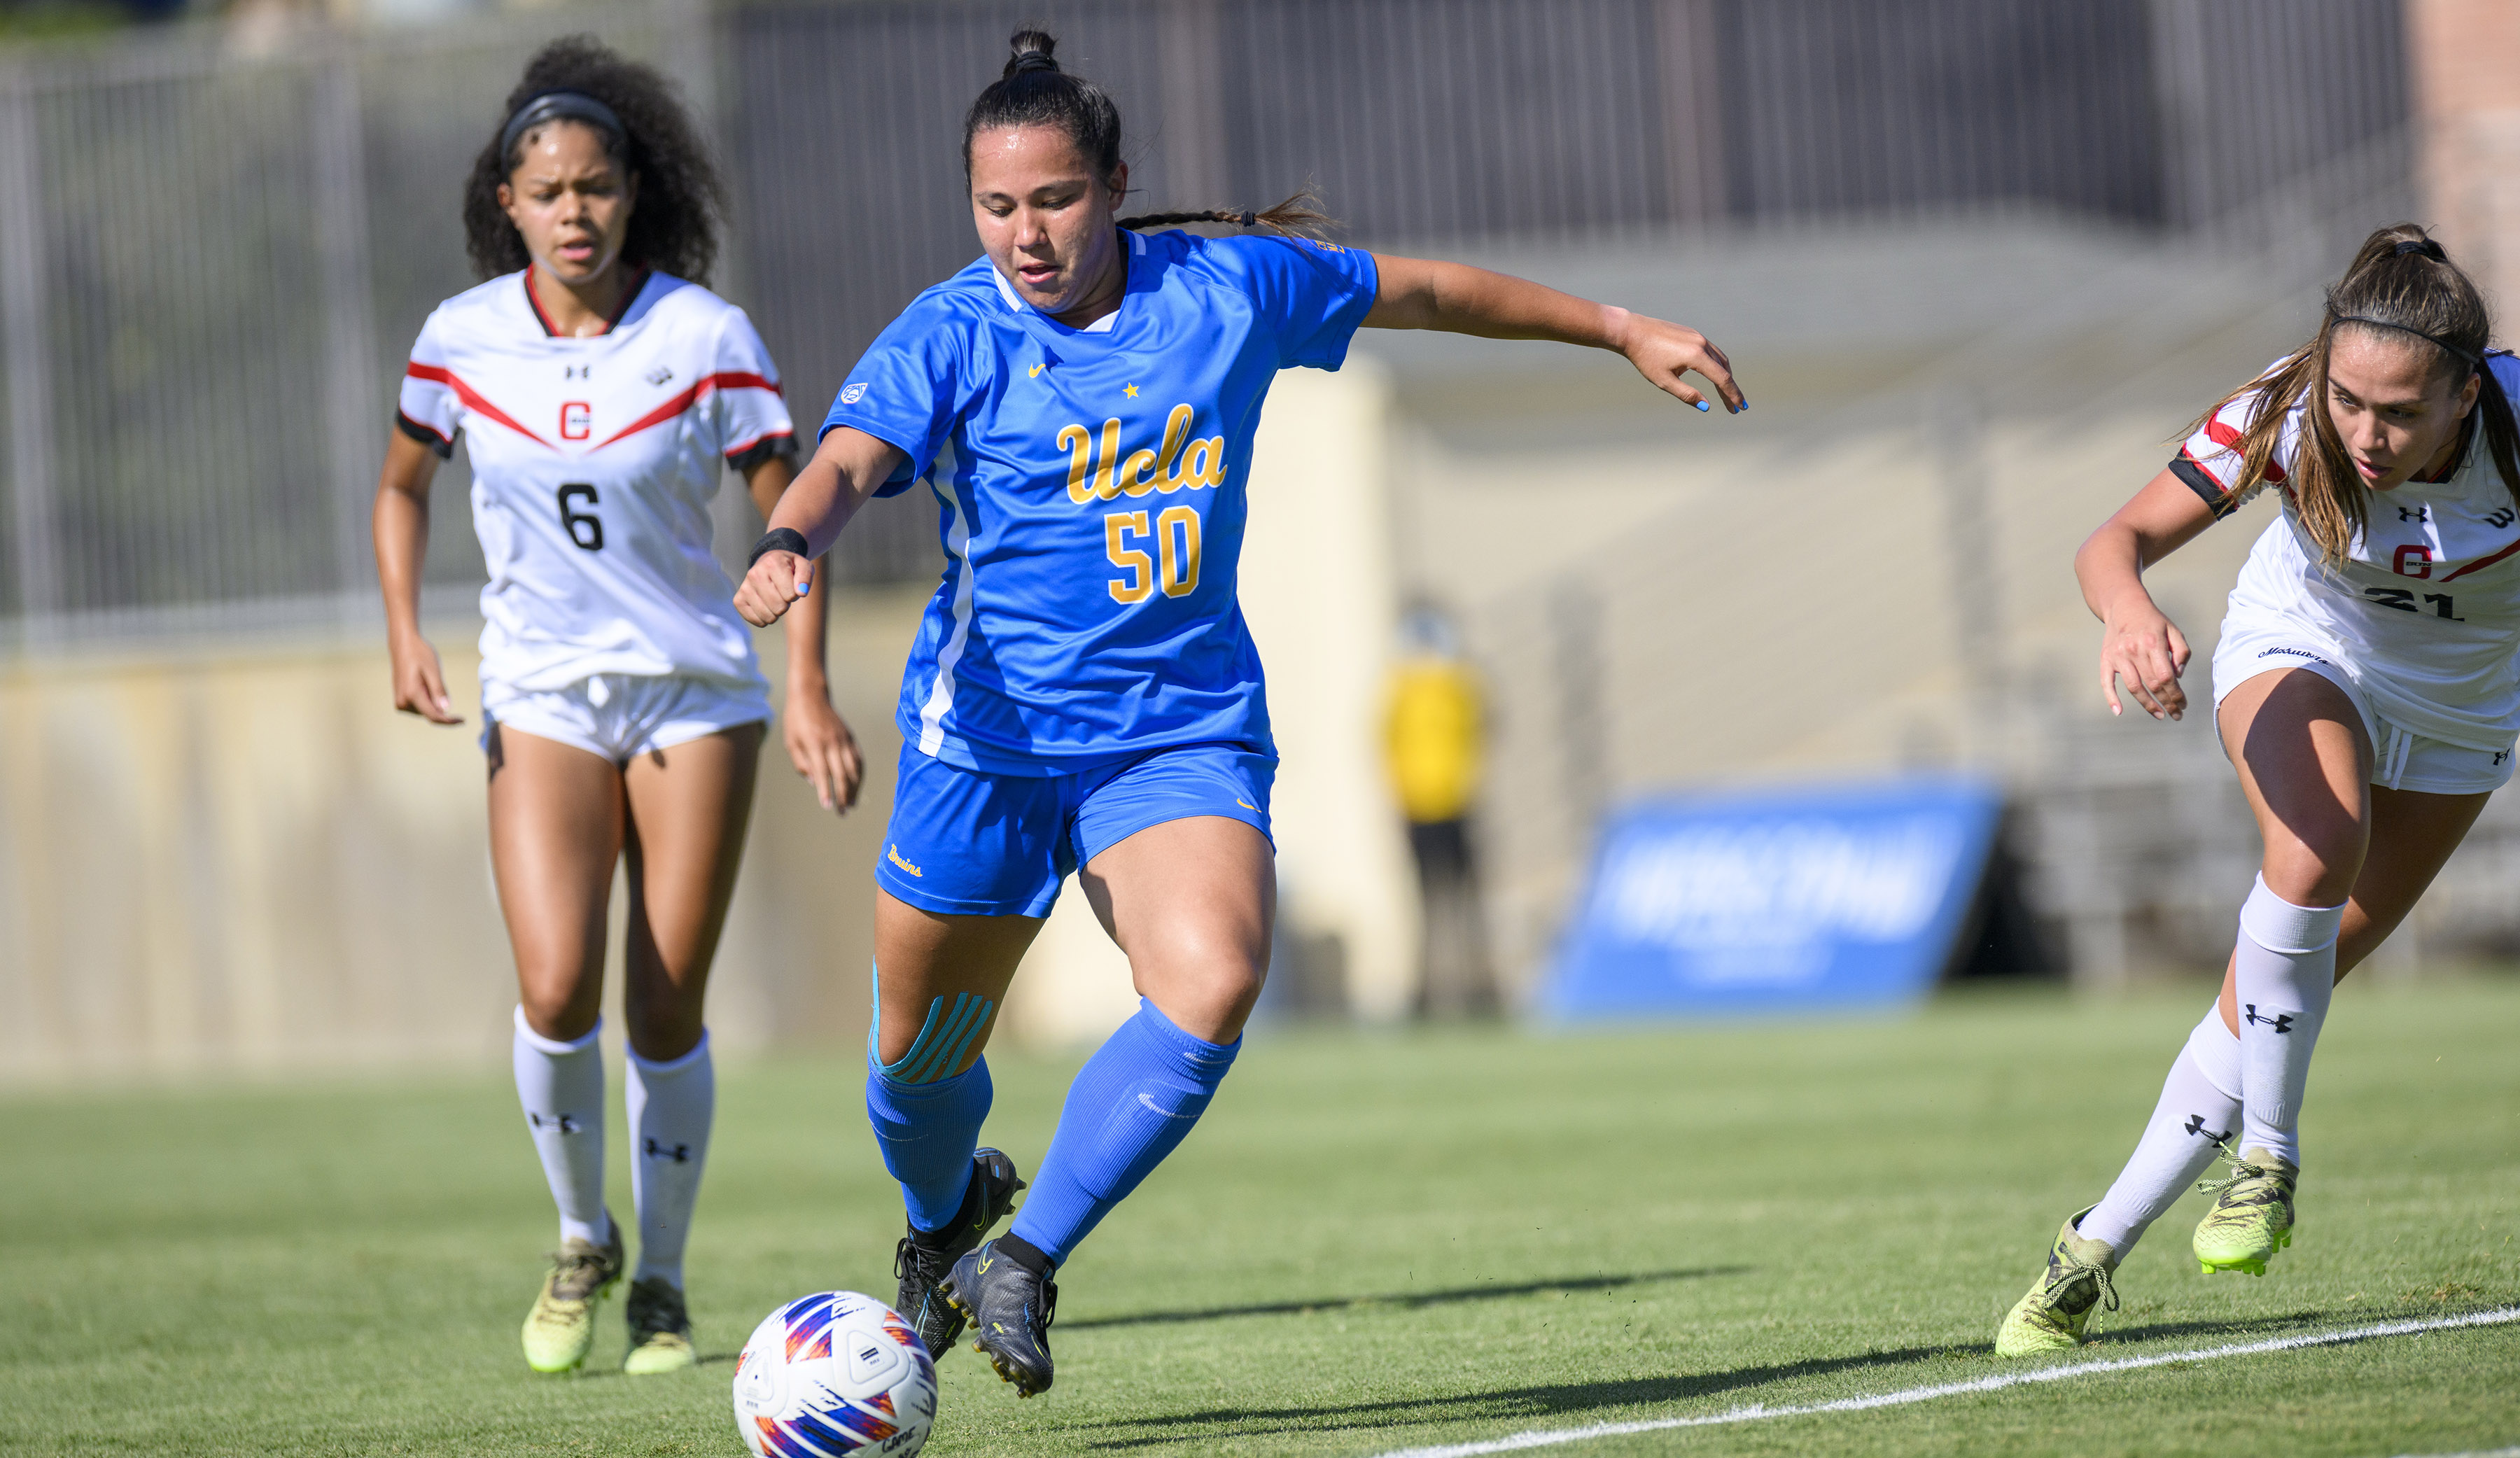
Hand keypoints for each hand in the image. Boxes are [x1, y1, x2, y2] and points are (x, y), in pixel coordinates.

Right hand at [389, 630, 461, 724]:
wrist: (402, 645)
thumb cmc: (419, 655)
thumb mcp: (433, 671)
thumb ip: (439, 691)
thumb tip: (445, 710)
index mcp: (412, 694)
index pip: (434, 715)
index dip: (449, 721)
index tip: (463, 721)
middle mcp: (403, 702)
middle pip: (430, 713)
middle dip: (440, 705)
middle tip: (437, 680)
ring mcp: (400, 703)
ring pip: (425, 711)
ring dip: (433, 701)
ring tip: (427, 679)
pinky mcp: (400, 702)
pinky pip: (420, 707)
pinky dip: (427, 700)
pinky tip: (423, 683)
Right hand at [737, 551, 811, 626]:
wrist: (769, 563)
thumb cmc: (789, 567)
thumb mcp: (803, 566)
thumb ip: (805, 577)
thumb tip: (801, 592)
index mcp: (772, 563)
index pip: (791, 595)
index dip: (795, 595)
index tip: (791, 586)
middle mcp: (755, 573)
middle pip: (779, 607)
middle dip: (786, 604)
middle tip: (782, 594)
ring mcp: (745, 587)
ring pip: (768, 616)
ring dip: (776, 612)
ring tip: (774, 599)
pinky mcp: (738, 600)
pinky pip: (756, 620)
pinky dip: (764, 619)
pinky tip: (765, 606)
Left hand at [782, 683, 862, 813]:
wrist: (811, 695)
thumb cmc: (796, 721)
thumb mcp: (791, 742)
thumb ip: (801, 763)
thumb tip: (815, 782)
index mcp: (814, 744)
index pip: (823, 772)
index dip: (826, 791)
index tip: (828, 807)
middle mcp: (832, 743)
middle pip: (842, 773)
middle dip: (843, 795)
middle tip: (843, 812)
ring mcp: (843, 740)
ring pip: (854, 768)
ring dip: (855, 788)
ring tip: (852, 804)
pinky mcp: (850, 738)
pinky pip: (858, 759)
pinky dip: (859, 774)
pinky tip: (857, 785)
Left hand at [1613, 311, 1746, 413]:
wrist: (1632, 331)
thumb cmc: (1645, 358)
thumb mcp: (1664, 381)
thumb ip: (1687, 394)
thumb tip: (1707, 406)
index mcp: (1696, 356)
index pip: (1722, 378)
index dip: (1733, 395)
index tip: (1741, 408)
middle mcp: (1702, 343)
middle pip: (1724, 369)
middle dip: (1730, 389)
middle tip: (1736, 407)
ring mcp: (1698, 336)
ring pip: (1719, 359)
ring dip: (1725, 376)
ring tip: (1726, 394)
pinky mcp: (1692, 333)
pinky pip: (1711, 351)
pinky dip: (1717, 365)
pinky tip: (1714, 374)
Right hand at [2098, 595, 2190, 719]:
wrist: (2124, 606)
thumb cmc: (2153, 621)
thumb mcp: (2173, 630)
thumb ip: (2182, 652)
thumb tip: (2178, 676)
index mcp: (2153, 643)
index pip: (2166, 677)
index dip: (2176, 694)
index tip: (2183, 704)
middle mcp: (2134, 650)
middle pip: (2152, 685)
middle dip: (2166, 702)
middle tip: (2176, 714)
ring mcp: (2118, 656)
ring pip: (2133, 687)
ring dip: (2147, 705)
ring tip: (2160, 715)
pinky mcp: (2106, 659)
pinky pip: (2107, 682)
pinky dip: (2111, 698)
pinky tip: (2118, 711)